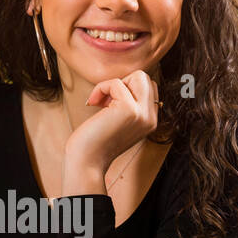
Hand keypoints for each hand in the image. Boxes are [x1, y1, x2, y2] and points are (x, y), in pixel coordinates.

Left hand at [63, 70, 158, 190]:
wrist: (86, 162)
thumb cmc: (95, 142)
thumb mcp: (119, 122)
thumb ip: (129, 105)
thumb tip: (122, 82)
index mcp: (150, 121)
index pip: (149, 88)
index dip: (127, 89)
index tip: (109, 105)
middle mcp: (151, 118)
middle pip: (146, 79)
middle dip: (123, 83)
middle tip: (106, 101)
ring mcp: (142, 114)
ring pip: (138, 76)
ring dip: (114, 84)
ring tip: (100, 102)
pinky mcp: (129, 110)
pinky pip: (116, 83)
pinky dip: (101, 88)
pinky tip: (92, 103)